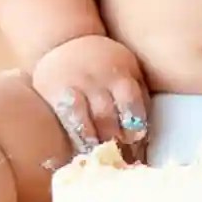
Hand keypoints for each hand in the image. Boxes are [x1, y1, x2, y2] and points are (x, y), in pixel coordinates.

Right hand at [32, 35, 150, 156]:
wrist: (66, 41)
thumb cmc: (106, 62)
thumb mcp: (128, 68)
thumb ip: (139, 94)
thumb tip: (147, 132)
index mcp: (120, 72)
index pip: (130, 103)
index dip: (134, 126)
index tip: (135, 142)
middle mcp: (98, 78)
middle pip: (108, 116)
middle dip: (115, 141)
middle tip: (119, 159)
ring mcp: (75, 85)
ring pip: (86, 121)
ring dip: (95, 143)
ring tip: (101, 158)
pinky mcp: (55, 93)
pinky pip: (66, 120)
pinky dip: (76, 137)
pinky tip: (82, 149)